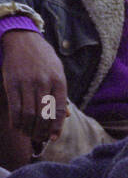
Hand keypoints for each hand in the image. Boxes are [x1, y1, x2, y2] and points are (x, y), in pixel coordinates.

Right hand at [1, 30, 67, 145]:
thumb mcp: (58, 72)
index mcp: (59, 81)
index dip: (56, 126)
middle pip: (43, 114)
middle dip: (42, 130)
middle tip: (40, 138)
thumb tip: (66, 116)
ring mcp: (27, 83)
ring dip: (29, 128)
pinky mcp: (12, 83)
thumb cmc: (44, 59)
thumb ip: (61, 94)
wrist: (23, 39)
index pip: (59, 110)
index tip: (53, 137)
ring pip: (29, 113)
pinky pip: (14, 106)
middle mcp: (44, 82)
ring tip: (29, 134)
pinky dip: (16, 120)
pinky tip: (18, 126)